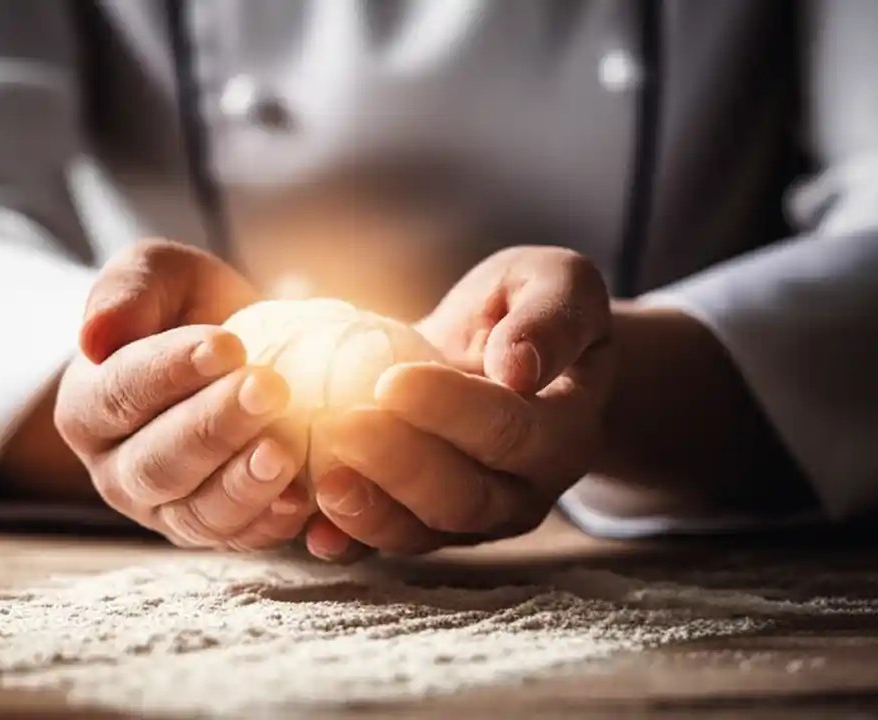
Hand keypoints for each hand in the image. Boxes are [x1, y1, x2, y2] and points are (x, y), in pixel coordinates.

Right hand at [55, 239, 312, 549]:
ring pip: (195, 512)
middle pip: (156, 463)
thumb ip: (126, 290)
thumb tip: (93, 336)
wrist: (242, 354)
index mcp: (88, 408)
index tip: (228, 344)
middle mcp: (118, 471)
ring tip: (284, 449)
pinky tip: (302, 497)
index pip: (120, 394)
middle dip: (214, 427)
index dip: (171, 371)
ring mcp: (166, 511)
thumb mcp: (159, 275)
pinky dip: (271, 523)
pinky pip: (239, 540)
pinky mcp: (217, 532)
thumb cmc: (190, 309)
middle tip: (268, 388)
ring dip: (242, 485)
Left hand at [303, 246, 612, 558]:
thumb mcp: (558, 285)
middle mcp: (525, 489)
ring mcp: (475, 519)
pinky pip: (386, 546)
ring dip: (370, 513)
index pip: (508, 429)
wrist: (504, 352)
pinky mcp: (425, 526)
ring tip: (323, 483)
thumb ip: (551, 318)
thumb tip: (519, 366)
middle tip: (342, 424)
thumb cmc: (529, 308)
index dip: (450, 410)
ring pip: (424, 532)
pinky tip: (312, 531)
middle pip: (464, 496)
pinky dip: (348, 542)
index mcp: (565, 428)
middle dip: (399, 466)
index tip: (393, 380)